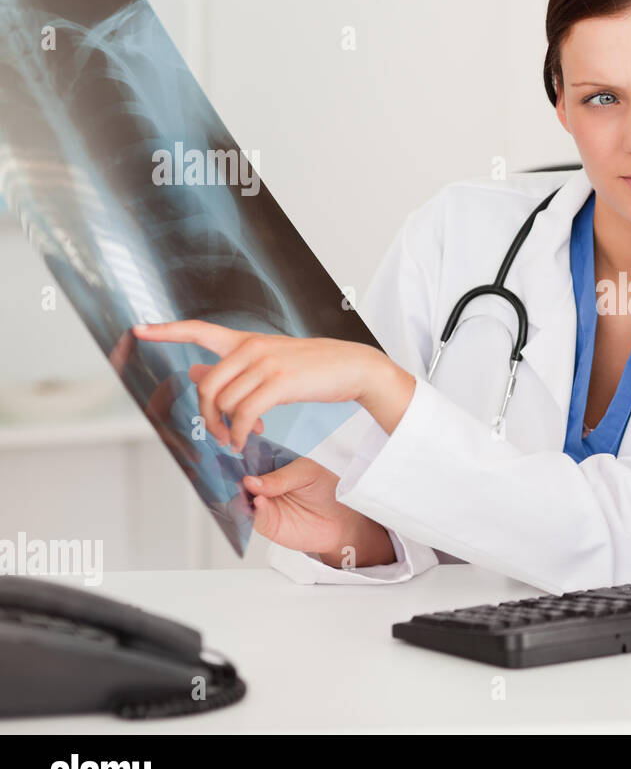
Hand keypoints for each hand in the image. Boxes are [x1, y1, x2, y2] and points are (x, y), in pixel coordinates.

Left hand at [132, 319, 412, 452]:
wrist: (353, 367)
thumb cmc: (314, 368)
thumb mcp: (271, 363)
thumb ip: (235, 370)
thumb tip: (196, 374)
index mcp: (247, 341)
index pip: (199, 330)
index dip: (167, 331)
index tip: (139, 330)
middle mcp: (252, 347)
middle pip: (207, 386)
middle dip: (208, 416)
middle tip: (220, 434)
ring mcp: (266, 363)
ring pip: (224, 402)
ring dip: (226, 429)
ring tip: (239, 438)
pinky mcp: (280, 381)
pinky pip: (244, 414)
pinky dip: (241, 432)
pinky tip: (248, 439)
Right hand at [245, 456, 395, 566]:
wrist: (341, 520)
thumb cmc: (327, 491)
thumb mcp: (307, 473)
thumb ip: (280, 477)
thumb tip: (251, 480)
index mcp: (272, 467)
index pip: (250, 459)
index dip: (241, 457)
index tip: (234, 452)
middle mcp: (263, 486)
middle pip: (240, 481)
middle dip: (235, 477)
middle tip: (237, 473)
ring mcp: (262, 505)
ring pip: (241, 500)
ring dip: (241, 496)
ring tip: (249, 489)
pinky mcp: (266, 524)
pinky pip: (253, 518)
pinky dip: (254, 511)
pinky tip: (260, 503)